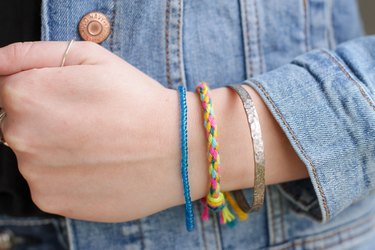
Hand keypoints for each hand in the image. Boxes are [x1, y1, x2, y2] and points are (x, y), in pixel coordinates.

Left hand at [0, 41, 184, 221]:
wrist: (176, 149)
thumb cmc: (137, 100)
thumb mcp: (91, 57)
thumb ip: (31, 54)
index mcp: (25, 95)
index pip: (7, 90)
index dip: (43, 92)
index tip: (71, 98)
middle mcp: (19, 137)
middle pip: (17, 124)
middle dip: (46, 120)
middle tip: (89, 121)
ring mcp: (34, 174)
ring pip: (34, 155)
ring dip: (57, 150)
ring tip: (98, 145)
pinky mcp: (52, 201)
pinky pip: (48, 182)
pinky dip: (67, 175)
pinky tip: (96, 166)